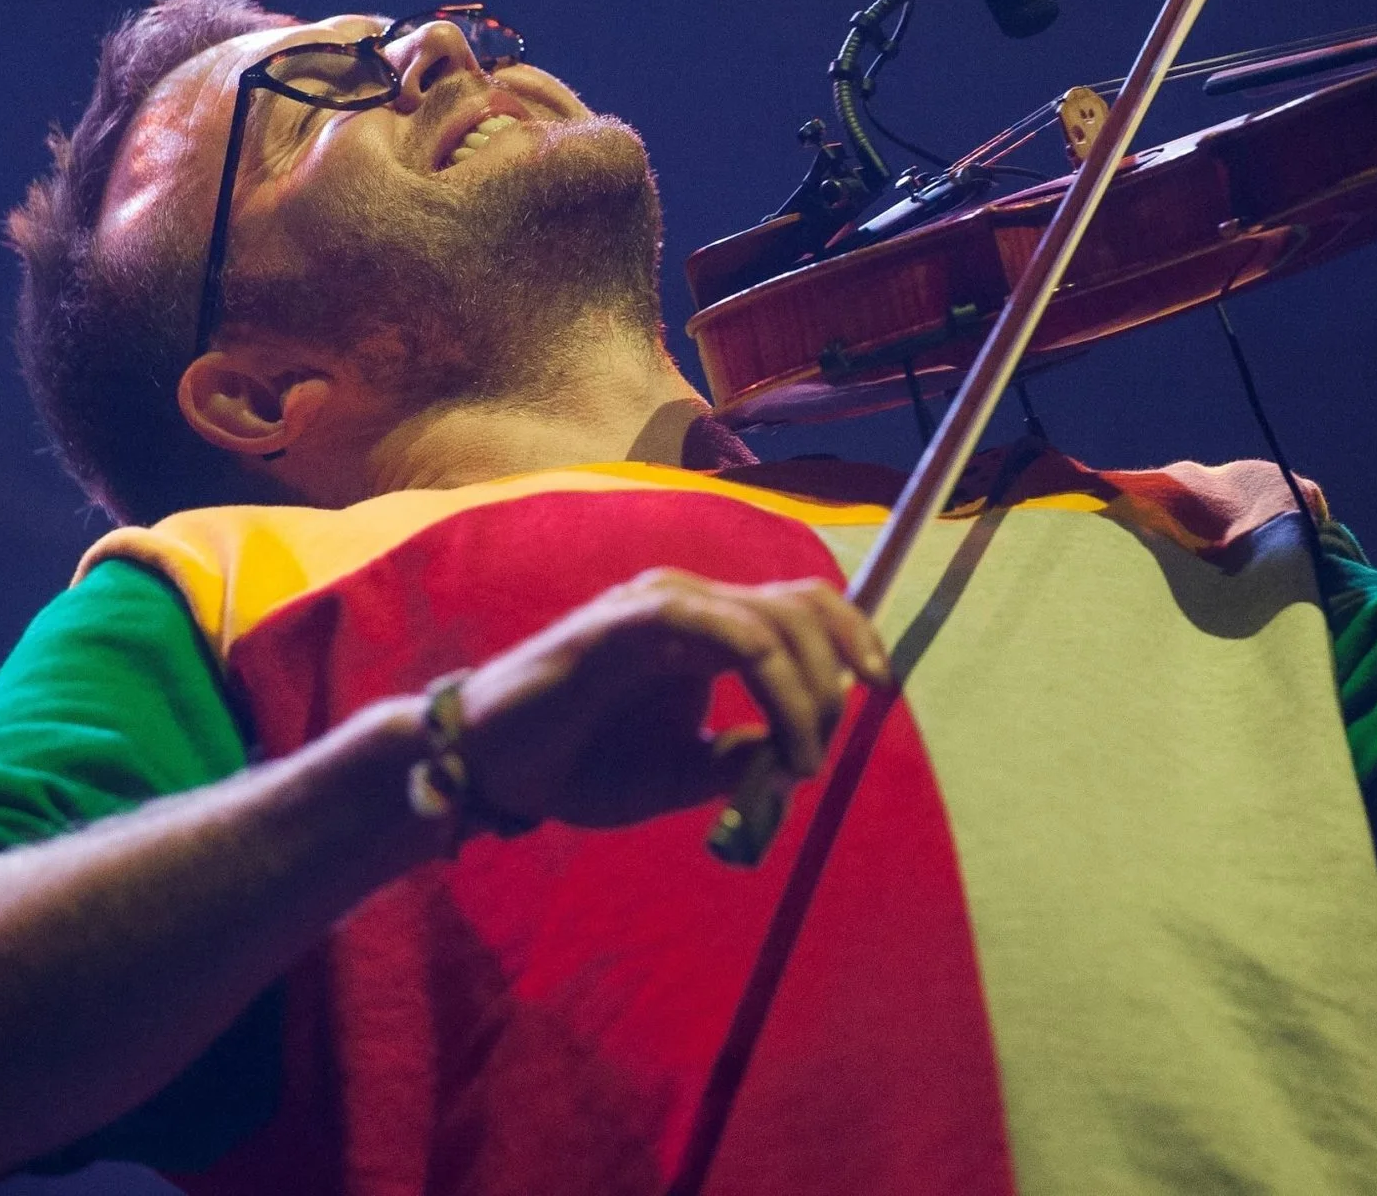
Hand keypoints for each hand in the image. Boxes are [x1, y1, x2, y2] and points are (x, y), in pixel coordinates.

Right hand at [431, 568, 890, 829]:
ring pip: (771, 620)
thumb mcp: (680, 773)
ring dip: (805, 692)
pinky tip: (774, 733)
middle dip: (835, 677)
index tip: (882, 690)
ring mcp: (659, 605)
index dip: (854, 636)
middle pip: (802, 605)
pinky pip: (722, 629)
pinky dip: (767, 679)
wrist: (494, 769)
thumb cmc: (578, 765)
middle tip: (817, 754)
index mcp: (706, 628)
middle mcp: (691, 603)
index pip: (803, 605)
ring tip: (797, 761)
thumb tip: (791, 755)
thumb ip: (738, 760)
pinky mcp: (629, 621)